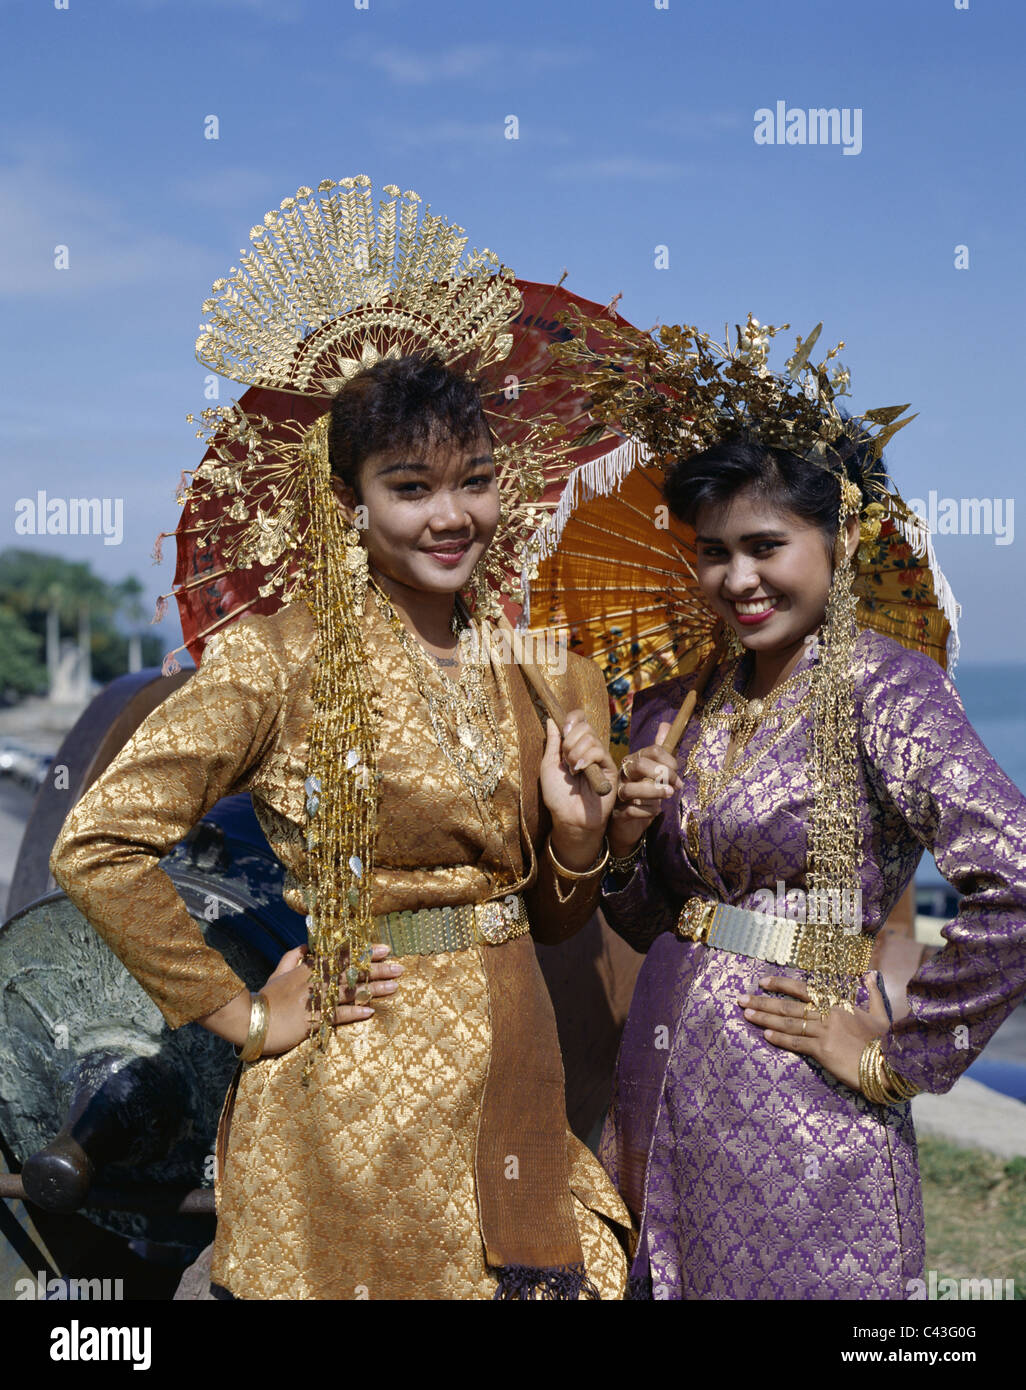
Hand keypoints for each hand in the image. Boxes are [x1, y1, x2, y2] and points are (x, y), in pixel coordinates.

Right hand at [199, 944, 403, 1056]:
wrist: (248, 1019)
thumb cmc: (266, 997)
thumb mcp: (278, 972)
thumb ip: (293, 957)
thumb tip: (307, 946)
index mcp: (308, 969)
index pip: (341, 956)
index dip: (363, 952)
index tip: (384, 948)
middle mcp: (315, 981)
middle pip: (350, 972)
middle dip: (376, 968)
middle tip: (399, 966)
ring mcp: (313, 1001)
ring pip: (348, 992)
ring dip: (373, 989)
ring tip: (395, 987)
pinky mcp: (310, 1021)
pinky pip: (335, 1016)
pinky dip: (353, 1013)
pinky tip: (370, 1011)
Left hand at [540, 711, 617, 869]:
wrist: (569, 818)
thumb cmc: (557, 795)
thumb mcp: (549, 765)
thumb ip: (553, 742)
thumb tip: (551, 719)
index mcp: (575, 746)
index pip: (580, 720)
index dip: (573, 718)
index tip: (564, 729)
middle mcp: (590, 749)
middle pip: (585, 726)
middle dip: (570, 741)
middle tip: (565, 761)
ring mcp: (601, 759)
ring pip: (591, 738)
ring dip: (576, 753)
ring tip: (572, 771)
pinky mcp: (610, 769)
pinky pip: (600, 751)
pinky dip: (586, 758)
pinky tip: (580, 771)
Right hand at [608, 720, 681, 857]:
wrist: (628, 825)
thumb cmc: (643, 796)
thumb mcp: (653, 772)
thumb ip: (659, 751)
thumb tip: (666, 724)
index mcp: (633, 762)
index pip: (651, 751)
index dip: (668, 759)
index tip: (677, 772)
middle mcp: (623, 776)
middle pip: (638, 765)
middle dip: (661, 773)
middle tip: (676, 785)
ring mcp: (618, 795)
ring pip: (630, 789)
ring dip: (654, 791)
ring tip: (669, 794)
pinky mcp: (619, 814)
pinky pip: (631, 810)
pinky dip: (646, 811)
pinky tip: (655, 812)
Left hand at [737, 972, 889, 1092]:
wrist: (890, 1064)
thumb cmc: (886, 1041)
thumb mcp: (881, 1014)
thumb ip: (873, 993)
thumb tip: (871, 974)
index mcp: (837, 1003)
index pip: (803, 990)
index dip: (781, 984)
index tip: (762, 981)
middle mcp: (827, 1015)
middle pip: (788, 1006)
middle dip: (762, 1002)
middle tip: (741, 999)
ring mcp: (823, 1032)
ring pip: (788, 1023)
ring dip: (765, 1019)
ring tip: (746, 1014)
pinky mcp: (822, 1051)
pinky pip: (796, 1043)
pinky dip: (780, 1039)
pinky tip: (765, 1035)